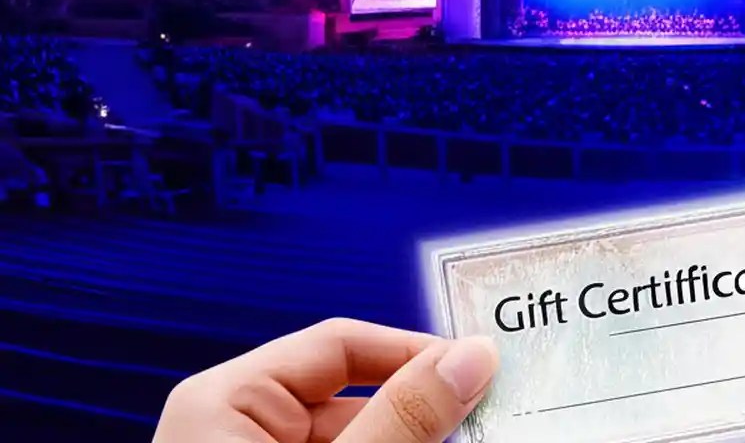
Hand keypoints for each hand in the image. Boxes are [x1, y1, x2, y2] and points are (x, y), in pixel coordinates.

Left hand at [153, 318, 497, 442]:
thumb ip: (402, 417)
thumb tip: (472, 358)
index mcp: (226, 398)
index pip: (342, 343)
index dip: (415, 349)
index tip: (478, 367)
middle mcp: (236, 425)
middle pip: (356, 395)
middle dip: (421, 406)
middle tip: (487, 413)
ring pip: (358, 434)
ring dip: (413, 436)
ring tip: (472, 431)